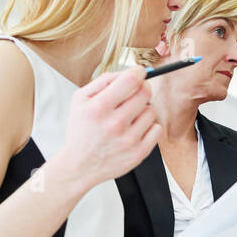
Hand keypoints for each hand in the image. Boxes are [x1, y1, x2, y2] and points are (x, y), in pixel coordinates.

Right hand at [55, 67, 158, 189]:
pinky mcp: (138, 153)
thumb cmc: (81, 130)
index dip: (139, 72)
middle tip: (135, 93)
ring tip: (130, 116)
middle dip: (142, 88)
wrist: (79, 165)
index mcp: (99, 108)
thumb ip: (104, 81)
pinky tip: (135, 129)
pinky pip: (156, 129)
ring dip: (143, 110)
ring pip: (152, 111)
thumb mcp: (80, 99)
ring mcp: (128, 140)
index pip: (131, 80)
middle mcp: (114, 124)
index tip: (139, 73)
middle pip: (145, 93)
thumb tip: (129, 71)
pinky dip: (149, 127)